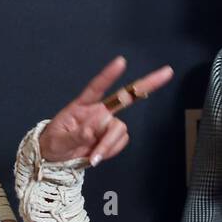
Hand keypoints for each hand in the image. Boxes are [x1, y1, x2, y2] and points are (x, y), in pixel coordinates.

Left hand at [38, 56, 174, 164]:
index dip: (109, 74)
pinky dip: (110, 151)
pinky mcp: (113, 137)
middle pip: (127, 96)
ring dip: (109, 145)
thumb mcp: (58, 141)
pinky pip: (120, 142)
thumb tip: (93, 130)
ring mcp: (107, 124)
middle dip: (148, 84)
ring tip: (94, 157)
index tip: (122, 61)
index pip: (97, 87)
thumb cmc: (53, 145)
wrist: (56, 160)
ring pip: (120, 129)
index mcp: (82, 106)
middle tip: (168, 72)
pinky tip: (98, 155)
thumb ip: (75, 135)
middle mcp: (99, 111)